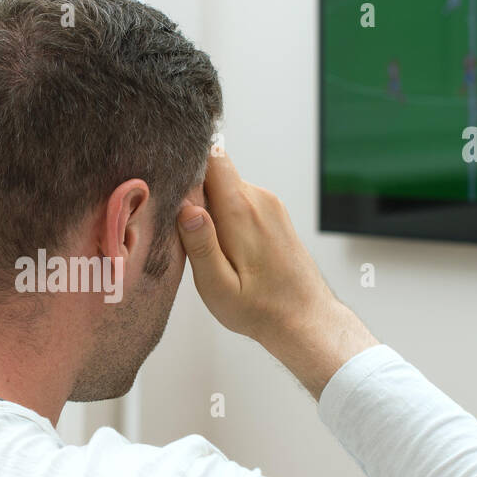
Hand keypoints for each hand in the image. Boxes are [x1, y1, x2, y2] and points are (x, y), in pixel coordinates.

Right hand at [176, 149, 377, 397]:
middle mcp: (258, 199)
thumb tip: (185, 208)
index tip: (171, 192)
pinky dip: (225, 216)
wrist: (305, 318)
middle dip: (193, 193)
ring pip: (225, 187)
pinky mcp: (273, 213)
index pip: (211, 158)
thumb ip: (200, 245)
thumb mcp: (218, 287)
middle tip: (184, 233)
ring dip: (210, 208)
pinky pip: (239, 200)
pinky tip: (227, 249)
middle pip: (214, 172)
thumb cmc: (260, 309)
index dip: (187, 167)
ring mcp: (269, 204)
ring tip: (208, 248)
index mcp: (241, 211)